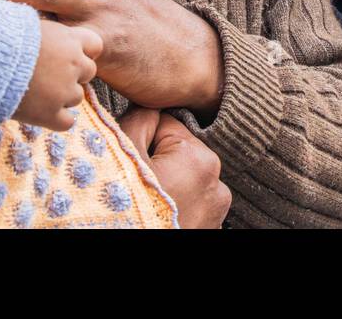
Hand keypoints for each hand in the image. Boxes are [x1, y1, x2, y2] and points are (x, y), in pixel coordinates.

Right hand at [12, 20, 101, 131]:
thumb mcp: (25, 21)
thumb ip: (41, 27)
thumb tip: (35, 21)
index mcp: (69, 39)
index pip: (95, 44)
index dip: (83, 50)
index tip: (68, 53)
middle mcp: (73, 65)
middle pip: (88, 72)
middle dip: (73, 74)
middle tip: (49, 74)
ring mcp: (64, 91)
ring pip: (76, 97)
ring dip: (62, 96)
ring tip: (37, 91)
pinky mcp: (50, 114)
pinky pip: (67, 122)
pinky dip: (56, 119)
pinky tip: (40, 113)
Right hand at [119, 107, 230, 228]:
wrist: (126, 235)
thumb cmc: (125, 203)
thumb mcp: (124, 149)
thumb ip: (141, 117)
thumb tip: (148, 105)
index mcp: (201, 158)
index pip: (167, 126)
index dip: (143, 138)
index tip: (131, 158)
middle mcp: (216, 184)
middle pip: (178, 154)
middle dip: (157, 163)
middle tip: (137, 183)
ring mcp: (215, 211)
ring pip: (183, 179)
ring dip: (167, 185)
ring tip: (146, 200)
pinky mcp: (209, 228)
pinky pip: (189, 203)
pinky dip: (175, 205)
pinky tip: (157, 213)